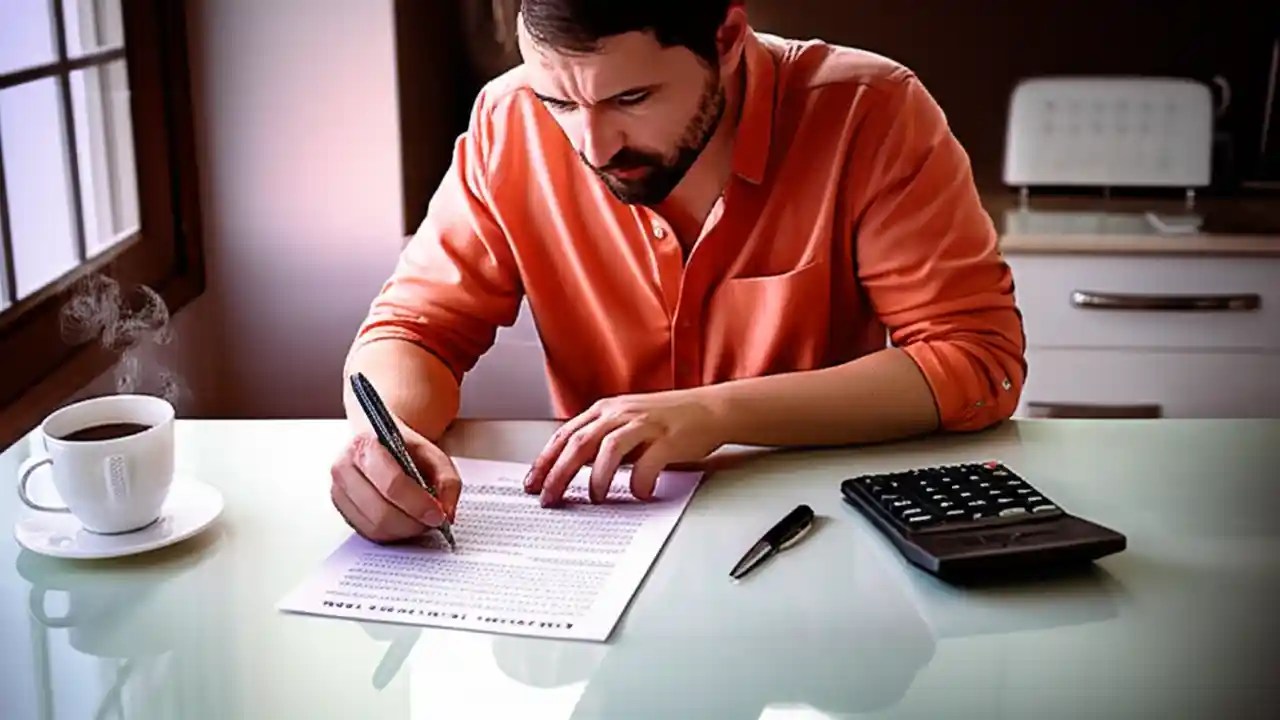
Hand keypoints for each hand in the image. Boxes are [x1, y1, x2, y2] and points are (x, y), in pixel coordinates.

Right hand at [330, 429, 461, 543]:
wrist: (380, 442)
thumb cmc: (404, 447)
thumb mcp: (432, 453)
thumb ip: (447, 481)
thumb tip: (447, 513)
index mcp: (366, 445)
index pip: (392, 484)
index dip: (418, 504)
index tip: (438, 515)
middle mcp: (345, 468)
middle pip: (381, 512)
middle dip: (413, 523)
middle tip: (432, 522)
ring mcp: (338, 491)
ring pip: (374, 527)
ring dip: (404, 531)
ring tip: (420, 522)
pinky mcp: (341, 510)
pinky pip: (367, 533)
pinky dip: (391, 534)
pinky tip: (404, 523)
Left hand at [524, 389, 725, 506]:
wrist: (710, 409)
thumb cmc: (667, 419)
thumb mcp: (626, 423)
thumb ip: (600, 440)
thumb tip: (570, 467)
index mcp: (606, 410)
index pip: (565, 435)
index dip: (546, 460)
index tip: (533, 483)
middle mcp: (620, 413)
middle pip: (579, 443)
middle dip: (559, 474)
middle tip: (550, 498)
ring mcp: (644, 424)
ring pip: (607, 450)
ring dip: (596, 478)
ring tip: (595, 497)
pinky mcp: (668, 438)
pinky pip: (646, 462)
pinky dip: (638, 481)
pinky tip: (638, 492)